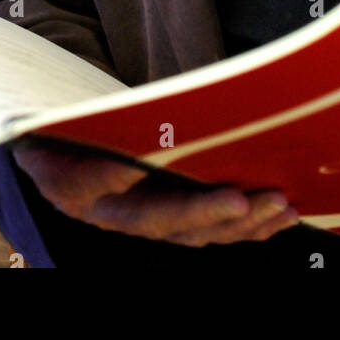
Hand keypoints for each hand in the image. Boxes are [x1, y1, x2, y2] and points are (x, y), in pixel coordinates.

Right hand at [11, 136, 298, 246]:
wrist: (58, 148)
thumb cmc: (63, 125)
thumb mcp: (57, 117)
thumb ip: (84, 116)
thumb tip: (118, 105)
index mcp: (73, 185)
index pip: (101, 181)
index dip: (122, 178)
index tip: (143, 171)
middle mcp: (109, 213)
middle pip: (161, 220)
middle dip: (205, 212)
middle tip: (242, 200)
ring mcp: (143, 221)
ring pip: (195, 234)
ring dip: (242, 224)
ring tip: (279, 206)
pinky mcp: (171, 223)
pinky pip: (212, 233)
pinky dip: (251, 227)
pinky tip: (282, 216)